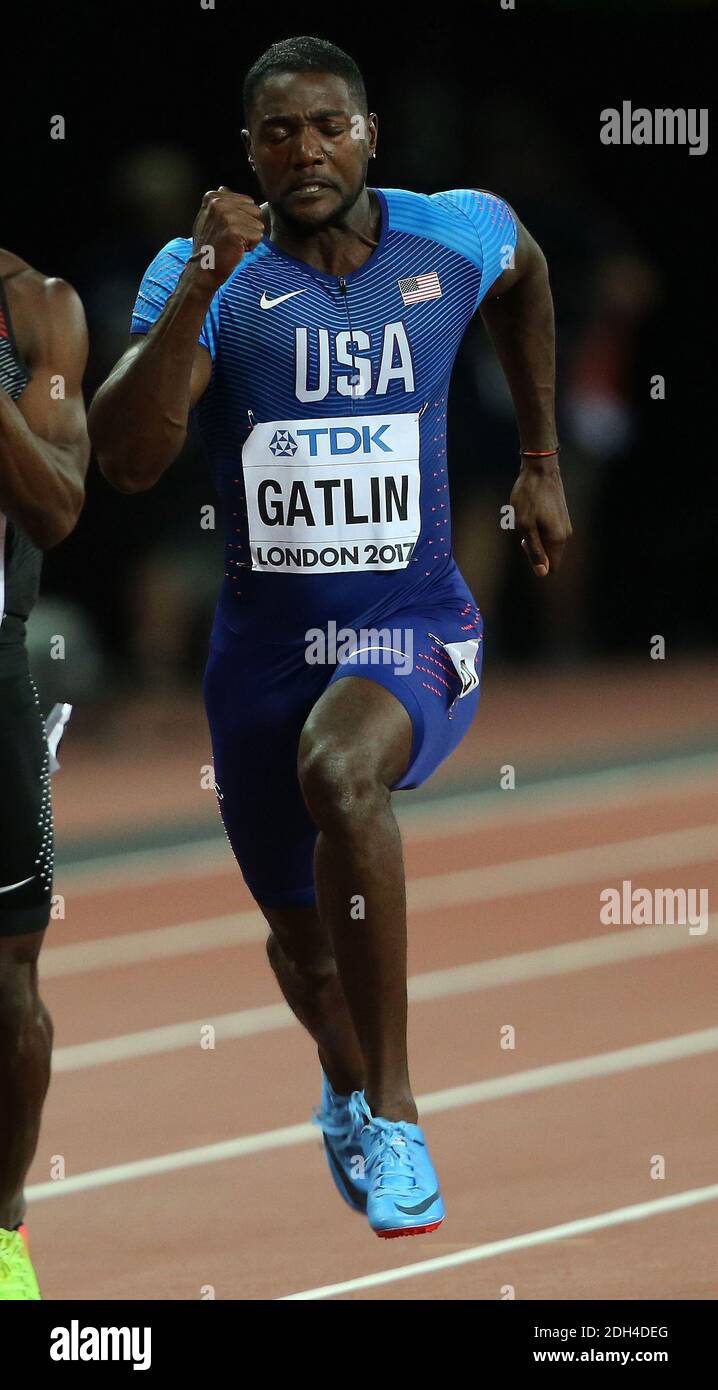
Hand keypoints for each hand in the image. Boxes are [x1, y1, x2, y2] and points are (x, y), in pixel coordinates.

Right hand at [188, 187, 264, 290]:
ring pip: (258, 224)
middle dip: (248, 226)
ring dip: (250, 237)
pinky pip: (258, 236)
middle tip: (231, 238)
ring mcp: (226, 216)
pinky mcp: (234, 230)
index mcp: (213, 197)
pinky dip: (251, 247)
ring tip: (233, 243)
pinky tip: (236, 250)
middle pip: (255, 210)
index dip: (241, 218)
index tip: (226, 229)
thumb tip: (224, 188)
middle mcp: (219, 203)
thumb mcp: (207, 218)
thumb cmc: (208, 246)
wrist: (202, 269)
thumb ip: (218, 203)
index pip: (247, 201)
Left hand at [510, 462, 571, 576]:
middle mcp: (565, 534)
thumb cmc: (529, 496)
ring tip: (526, 516)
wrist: (540, 469)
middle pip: (549, 554)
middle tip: (523, 526)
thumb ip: (534, 550)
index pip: (551, 567)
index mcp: (557, 539)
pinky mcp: (561, 516)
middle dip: (533, 547)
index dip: (536, 561)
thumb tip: (543, 572)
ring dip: (533, 534)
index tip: (526, 542)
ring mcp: (564, 524)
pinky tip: (531, 510)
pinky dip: (536, 525)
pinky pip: (547, 531)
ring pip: (547, 541)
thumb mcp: (525, 526)